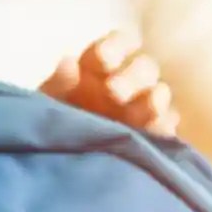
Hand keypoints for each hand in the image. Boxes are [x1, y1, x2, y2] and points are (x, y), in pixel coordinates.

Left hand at [40, 30, 179, 135]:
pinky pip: (166, 128)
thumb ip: (57, 84)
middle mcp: (125, 84)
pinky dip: (160, 130)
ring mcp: (141, 110)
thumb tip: (69, 63)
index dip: (116, 47)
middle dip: (133, 77)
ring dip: (153, 101)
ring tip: (137, 115)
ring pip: (160, 95)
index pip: (119, 44)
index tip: (103, 60)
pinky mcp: (151, 137)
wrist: (55, 168)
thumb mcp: (45, 104)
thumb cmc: (49, 126)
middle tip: (114, 93)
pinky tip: (149, 135)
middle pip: (145, 68)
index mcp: (99, 67)